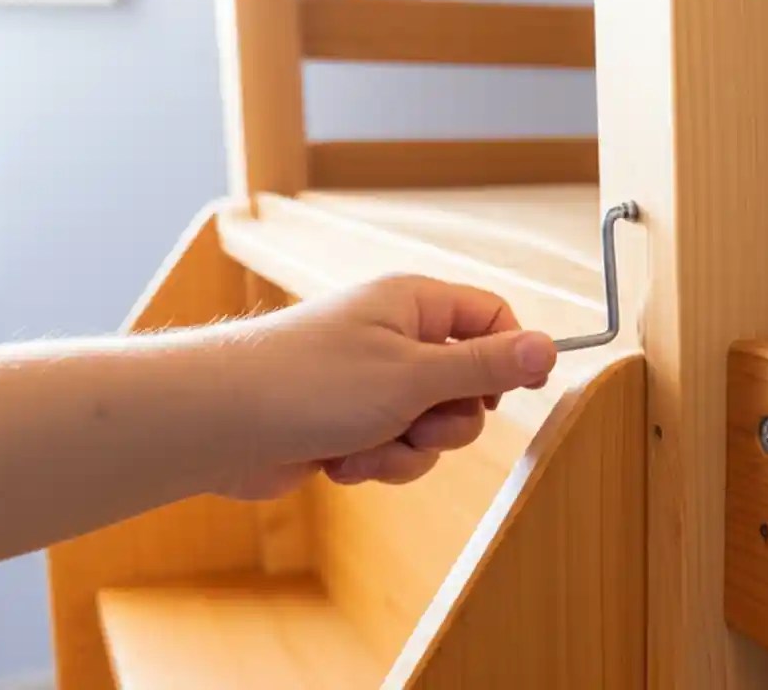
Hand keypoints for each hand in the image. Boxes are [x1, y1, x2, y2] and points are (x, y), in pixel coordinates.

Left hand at [211, 275, 557, 498]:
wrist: (220, 423)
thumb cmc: (310, 383)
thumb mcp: (414, 377)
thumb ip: (485, 366)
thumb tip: (548, 346)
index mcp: (414, 305)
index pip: (490, 317)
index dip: (511, 354)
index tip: (520, 391)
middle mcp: (395, 338)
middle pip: (466, 384)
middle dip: (447, 421)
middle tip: (418, 423)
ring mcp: (371, 383)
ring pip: (431, 427)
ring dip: (407, 450)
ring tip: (365, 444)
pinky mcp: (349, 423)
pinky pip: (394, 449)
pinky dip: (375, 462)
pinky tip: (338, 460)